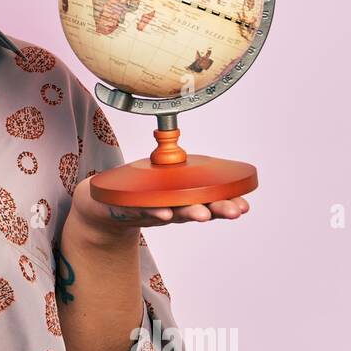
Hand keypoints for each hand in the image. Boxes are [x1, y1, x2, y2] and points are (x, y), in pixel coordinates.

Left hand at [68, 173, 249, 236]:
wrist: (105, 206)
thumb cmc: (141, 190)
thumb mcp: (164, 175)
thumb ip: (174, 161)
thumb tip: (176, 136)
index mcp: (185, 196)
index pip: (211, 200)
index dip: (228, 202)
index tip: (244, 205)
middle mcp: (174, 206)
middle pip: (199, 209)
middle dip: (217, 210)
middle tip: (233, 211)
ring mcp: (156, 210)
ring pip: (176, 213)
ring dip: (191, 213)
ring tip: (203, 214)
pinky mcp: (133, 209)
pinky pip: (146, 210)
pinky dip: (156, 212)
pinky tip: (165, 213)